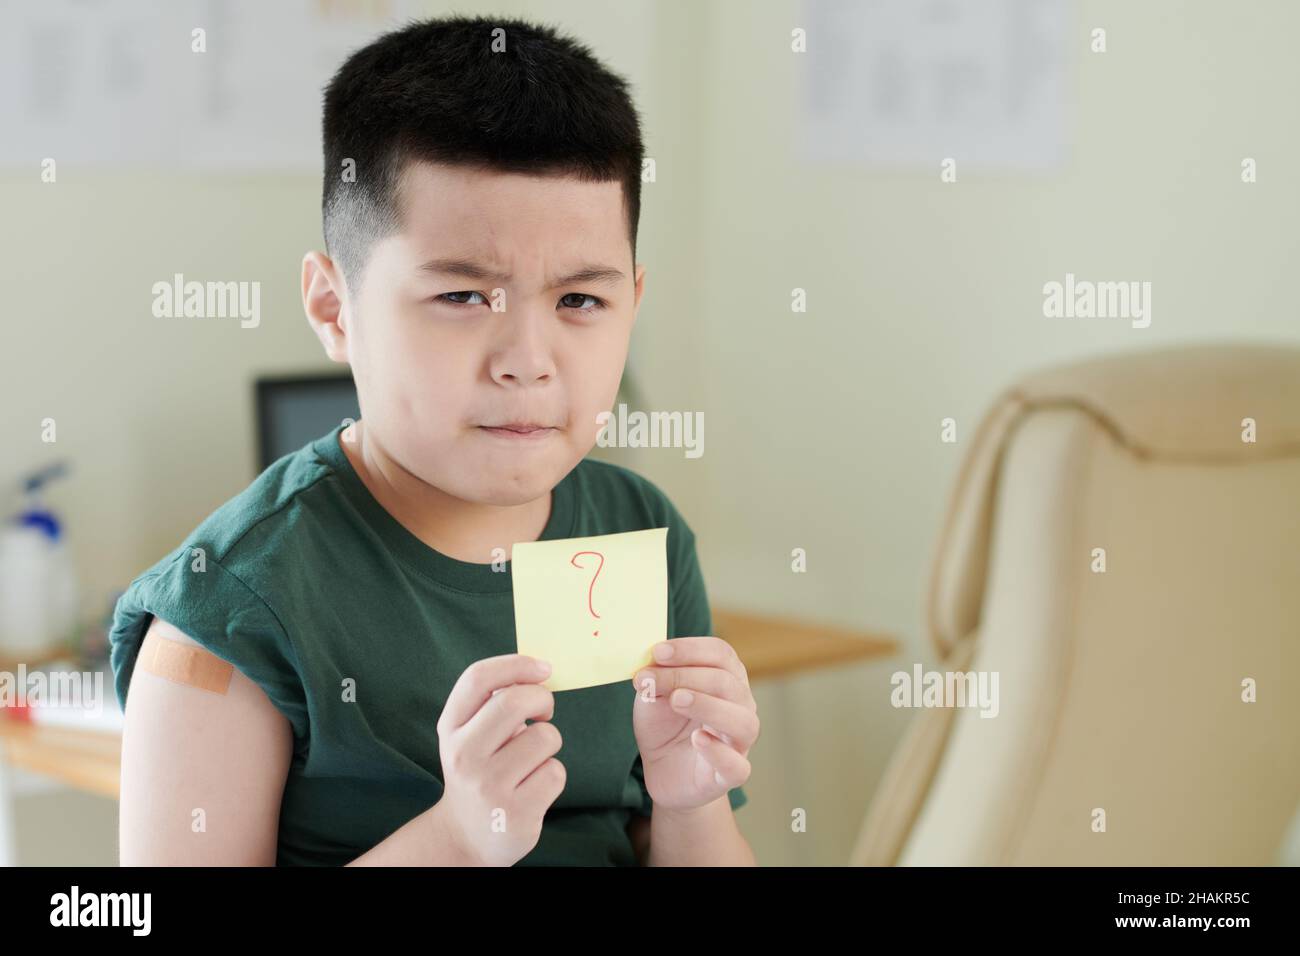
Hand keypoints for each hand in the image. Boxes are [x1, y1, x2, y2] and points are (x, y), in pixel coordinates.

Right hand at [434, 654, 564, 865]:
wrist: (466, 836)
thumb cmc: (479, 771)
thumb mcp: (470, 735)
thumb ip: (492, 703)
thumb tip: (538, 671)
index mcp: (450, 728)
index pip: (478, 678)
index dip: (516, 664)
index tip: (544, 668)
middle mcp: (464, 755)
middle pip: (515, 701)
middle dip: (542, 699)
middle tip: (544, 712)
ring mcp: (488, 786)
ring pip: (544, 737)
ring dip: (548, 743)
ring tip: (530, 760)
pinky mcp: (516, 813)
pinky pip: (555, 772)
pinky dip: (551, 775)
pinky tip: (532, 787)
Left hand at [631, 637, 759, 812]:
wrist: (662, 770)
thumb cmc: (665, 725)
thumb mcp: (654, 695)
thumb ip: (656, 678)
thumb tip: (652, 660)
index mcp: (727, 678)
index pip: (720, 654)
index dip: (690, 649)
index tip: (657, 652)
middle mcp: (740, 706)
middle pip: (727, 682)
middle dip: (686, 676)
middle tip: (651, 679)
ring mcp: (739, 741)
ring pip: (742, 721)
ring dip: (708, 706)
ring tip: (676, 700)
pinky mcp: (731, 774)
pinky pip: (737, 766)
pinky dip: (719, 752)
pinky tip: (697, 739)